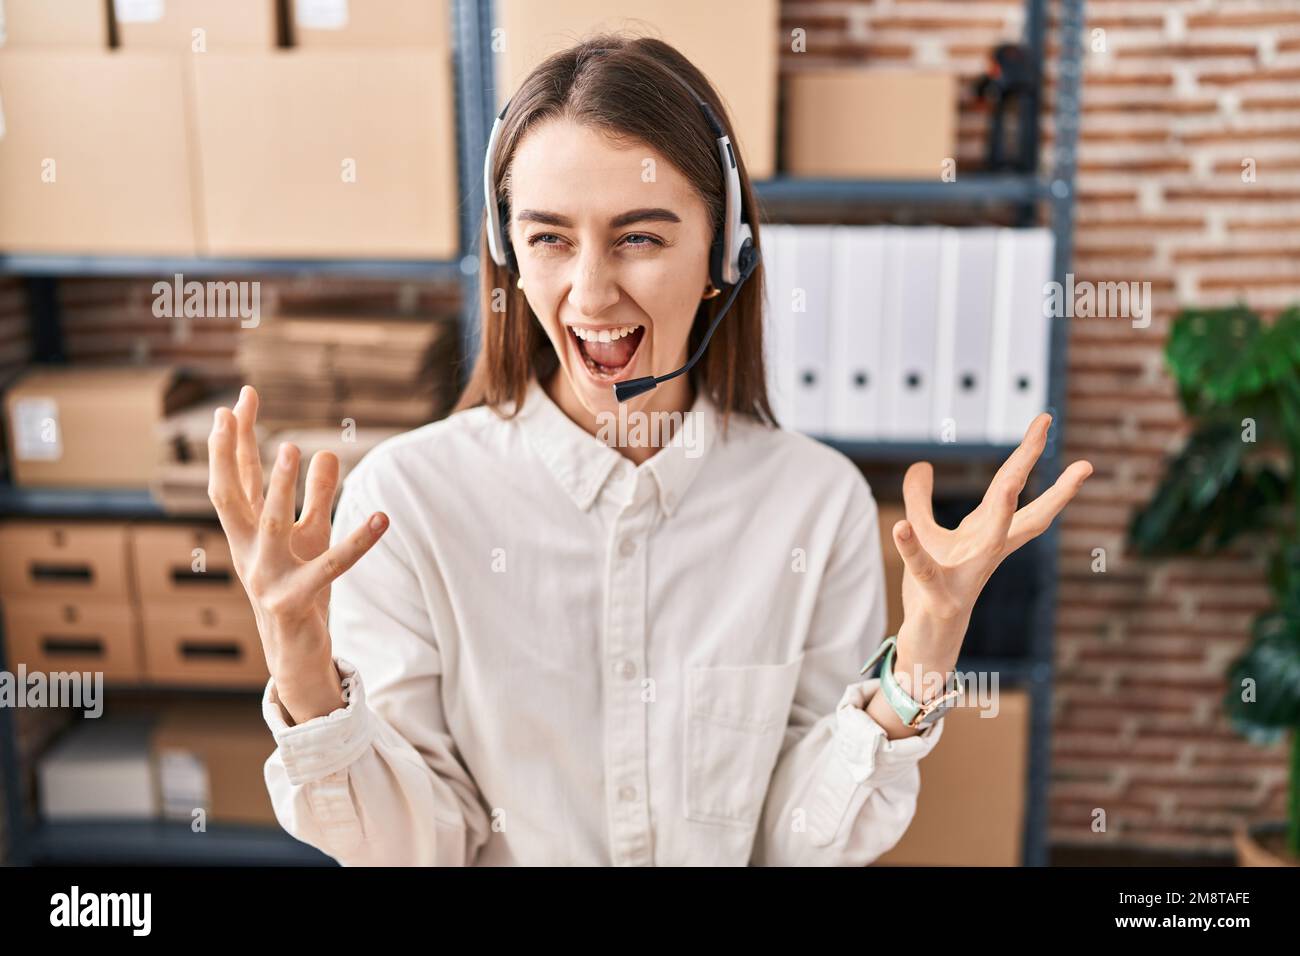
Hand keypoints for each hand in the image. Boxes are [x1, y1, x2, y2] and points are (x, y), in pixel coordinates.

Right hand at [207, 385, 389, 722]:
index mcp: (247, 534)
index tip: (238, 399)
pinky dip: (358, 542)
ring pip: (271, 523)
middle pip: (231, 494)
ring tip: (295, 447)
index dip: (236, 440)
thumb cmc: (300, 587)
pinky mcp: (293, 600)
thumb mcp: (311, 536)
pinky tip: (382, 517)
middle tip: (233, 411)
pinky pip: (331, 565)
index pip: (237, 478)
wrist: (295, 652)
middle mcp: (246, 552)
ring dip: (281, 486)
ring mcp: (264, 577)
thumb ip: (318, 496)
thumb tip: (325, 450)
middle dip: (229, 452)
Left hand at [890, 413, 1092, 663]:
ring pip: (990, 541)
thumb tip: (922, 465)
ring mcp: (968, 574)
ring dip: (1000, 514)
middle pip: (1023, 513)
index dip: (1028, 454)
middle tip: (1085, 464)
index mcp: (986, 532)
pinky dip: (910, 548)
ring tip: (1009, 484)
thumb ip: (920, 499)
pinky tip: (898, 527)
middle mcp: (987, 551)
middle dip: (1052, 488)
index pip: (1012, 486)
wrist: (930, 638)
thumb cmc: (935, 585)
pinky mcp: (939, 595)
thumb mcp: (926, 534)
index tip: (1045, 419)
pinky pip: (924, 569)